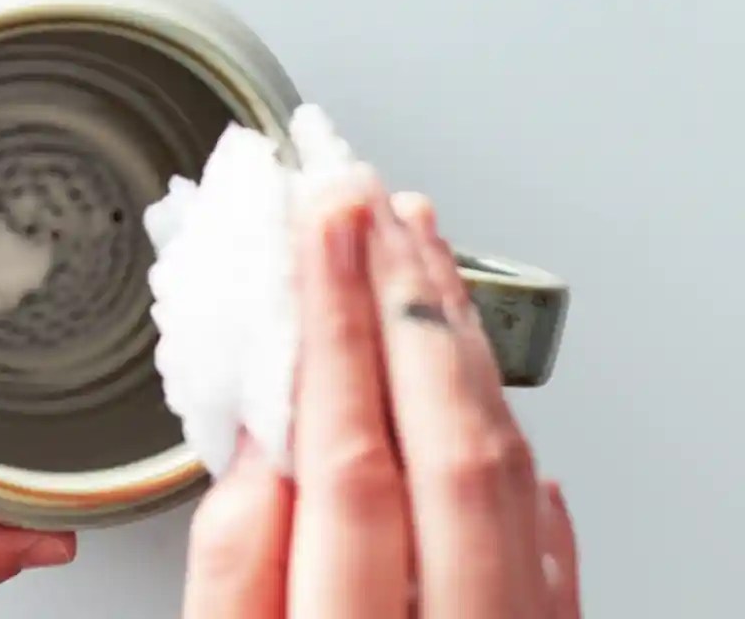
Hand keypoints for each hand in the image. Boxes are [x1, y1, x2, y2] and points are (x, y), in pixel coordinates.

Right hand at [181, 168, 579, 616]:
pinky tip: (468, 357)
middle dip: (402, 297)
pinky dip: (495, 407)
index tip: (319, 225)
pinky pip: (539, 501)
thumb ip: (232, 573)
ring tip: (413, 241)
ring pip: (503, 458)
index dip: (335, 324)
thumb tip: (259, 445)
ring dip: (454, 332)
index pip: (349, 453)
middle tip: (365, 198)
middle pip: (446, 435)